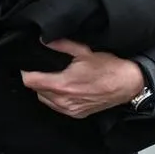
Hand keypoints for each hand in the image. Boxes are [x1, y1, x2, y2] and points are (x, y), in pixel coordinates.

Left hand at [20, 39, 143, 118]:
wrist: (129, 84)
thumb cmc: (108, 67)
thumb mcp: (83, 50)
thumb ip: (61, 45)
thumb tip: (44, 39)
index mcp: (62, 84)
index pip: (31, 82)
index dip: (26, 72)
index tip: (26, 65)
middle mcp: (64, 100)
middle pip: (36, 91)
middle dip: (35, 80)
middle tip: (40, 69)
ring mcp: (71, 110)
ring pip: (45, 100)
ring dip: (44, 90)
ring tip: (50, 77)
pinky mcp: (77, 114)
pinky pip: (57, 107)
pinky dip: (54, 99)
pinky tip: (61, 89)